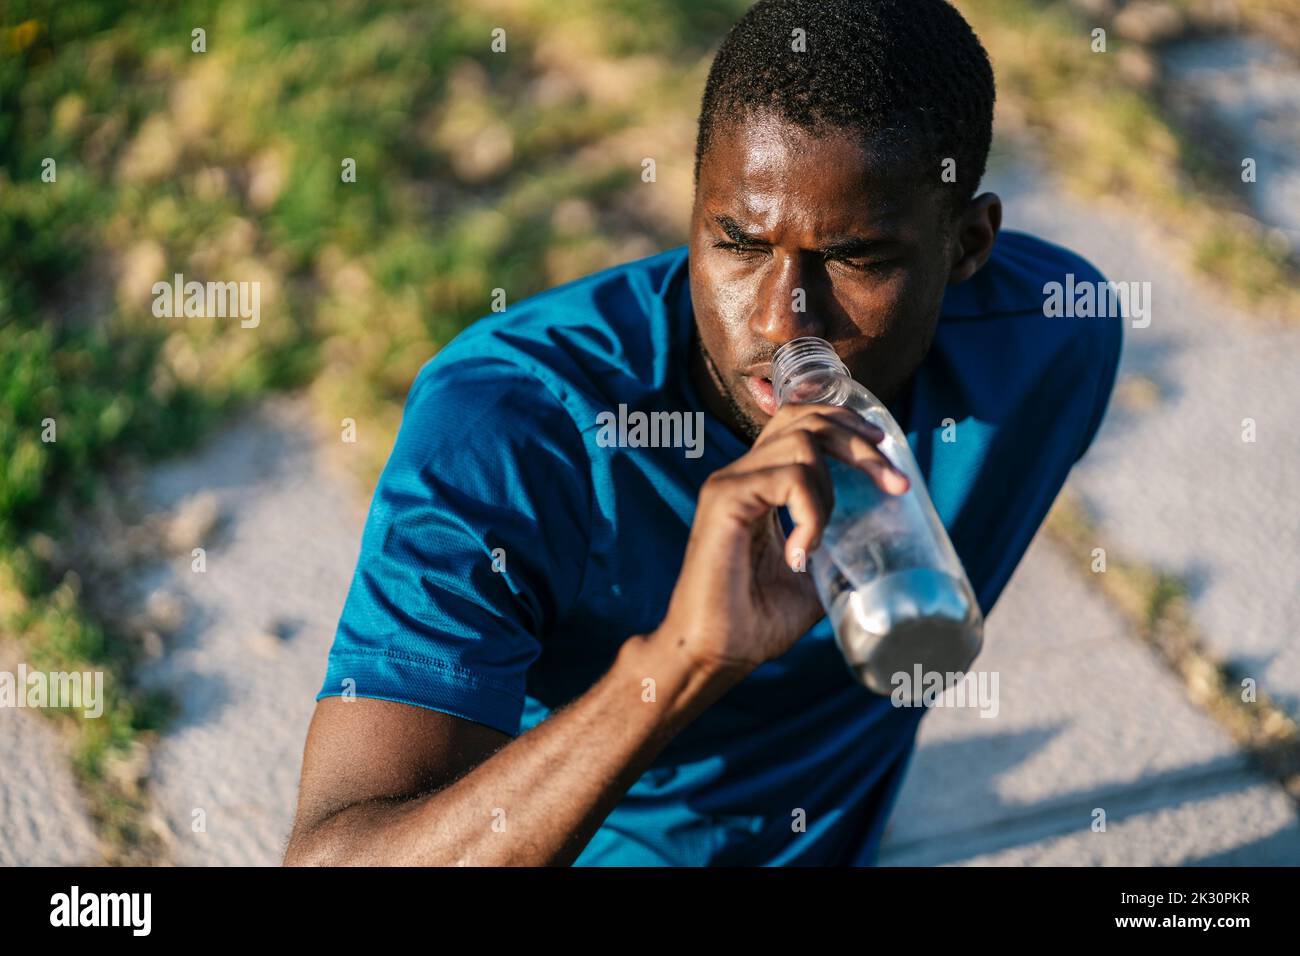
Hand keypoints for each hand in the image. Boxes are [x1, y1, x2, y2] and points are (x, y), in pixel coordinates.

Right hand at [650, 403, 908, 680]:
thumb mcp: (812, 576)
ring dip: (834, 486)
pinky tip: (803, 552)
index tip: (883, 447)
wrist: (713, 654)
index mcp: (758, 484)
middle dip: (858, 441)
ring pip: (802, 443)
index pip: (799, 422)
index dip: (843, 423)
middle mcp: (741, 474)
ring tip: (824, 538)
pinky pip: (789, 479)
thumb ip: (837, 547)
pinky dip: (811, 513)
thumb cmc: (754, 623)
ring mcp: (730, 483)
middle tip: (894, 481)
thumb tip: (885, 538)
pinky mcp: (725, 499)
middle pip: (806, 419)